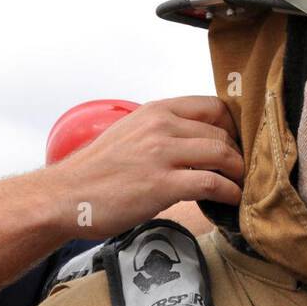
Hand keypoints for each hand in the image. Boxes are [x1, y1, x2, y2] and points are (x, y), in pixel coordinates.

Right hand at [42, 96, 242, 238]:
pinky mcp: (163, 184)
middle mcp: (161, 126)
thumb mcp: (130, 134)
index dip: (232, 126)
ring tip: (238, 185)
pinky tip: (230, 200)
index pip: (213, 105)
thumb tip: (194, 142)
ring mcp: (162, 154)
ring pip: (222, 153)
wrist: (66, 196)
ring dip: (238, 173)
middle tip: (240, 171)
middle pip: (222, 132)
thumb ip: (161, 132)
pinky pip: (213, 183)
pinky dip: (229, 192)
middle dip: (237, 154)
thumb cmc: (97, 171)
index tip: (236, 144)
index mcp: (155, 111)